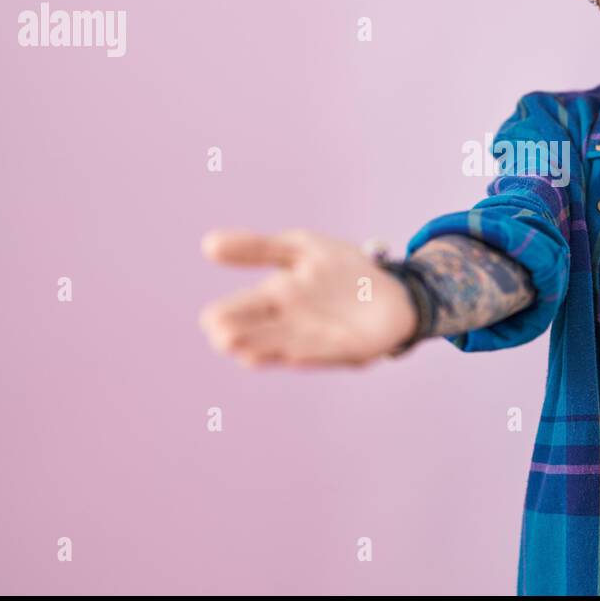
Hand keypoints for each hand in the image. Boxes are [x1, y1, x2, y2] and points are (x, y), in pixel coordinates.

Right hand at [198, 228, 418, 367]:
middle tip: (221, 336)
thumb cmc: (340, 270)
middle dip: (241, 335)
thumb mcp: (300, 248)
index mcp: (276, 296)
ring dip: (266, 350)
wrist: (392, 289)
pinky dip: (310, 355)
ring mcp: (316, 339)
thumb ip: (259, 248)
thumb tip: (207, 244)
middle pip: (258, 332)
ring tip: (243, 352)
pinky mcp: (346, 349)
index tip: (210, 319)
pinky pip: (325, 354)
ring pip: (284, 347)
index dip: (226, 314)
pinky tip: (294, 356)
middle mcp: (290, 323)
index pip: (242, 307)